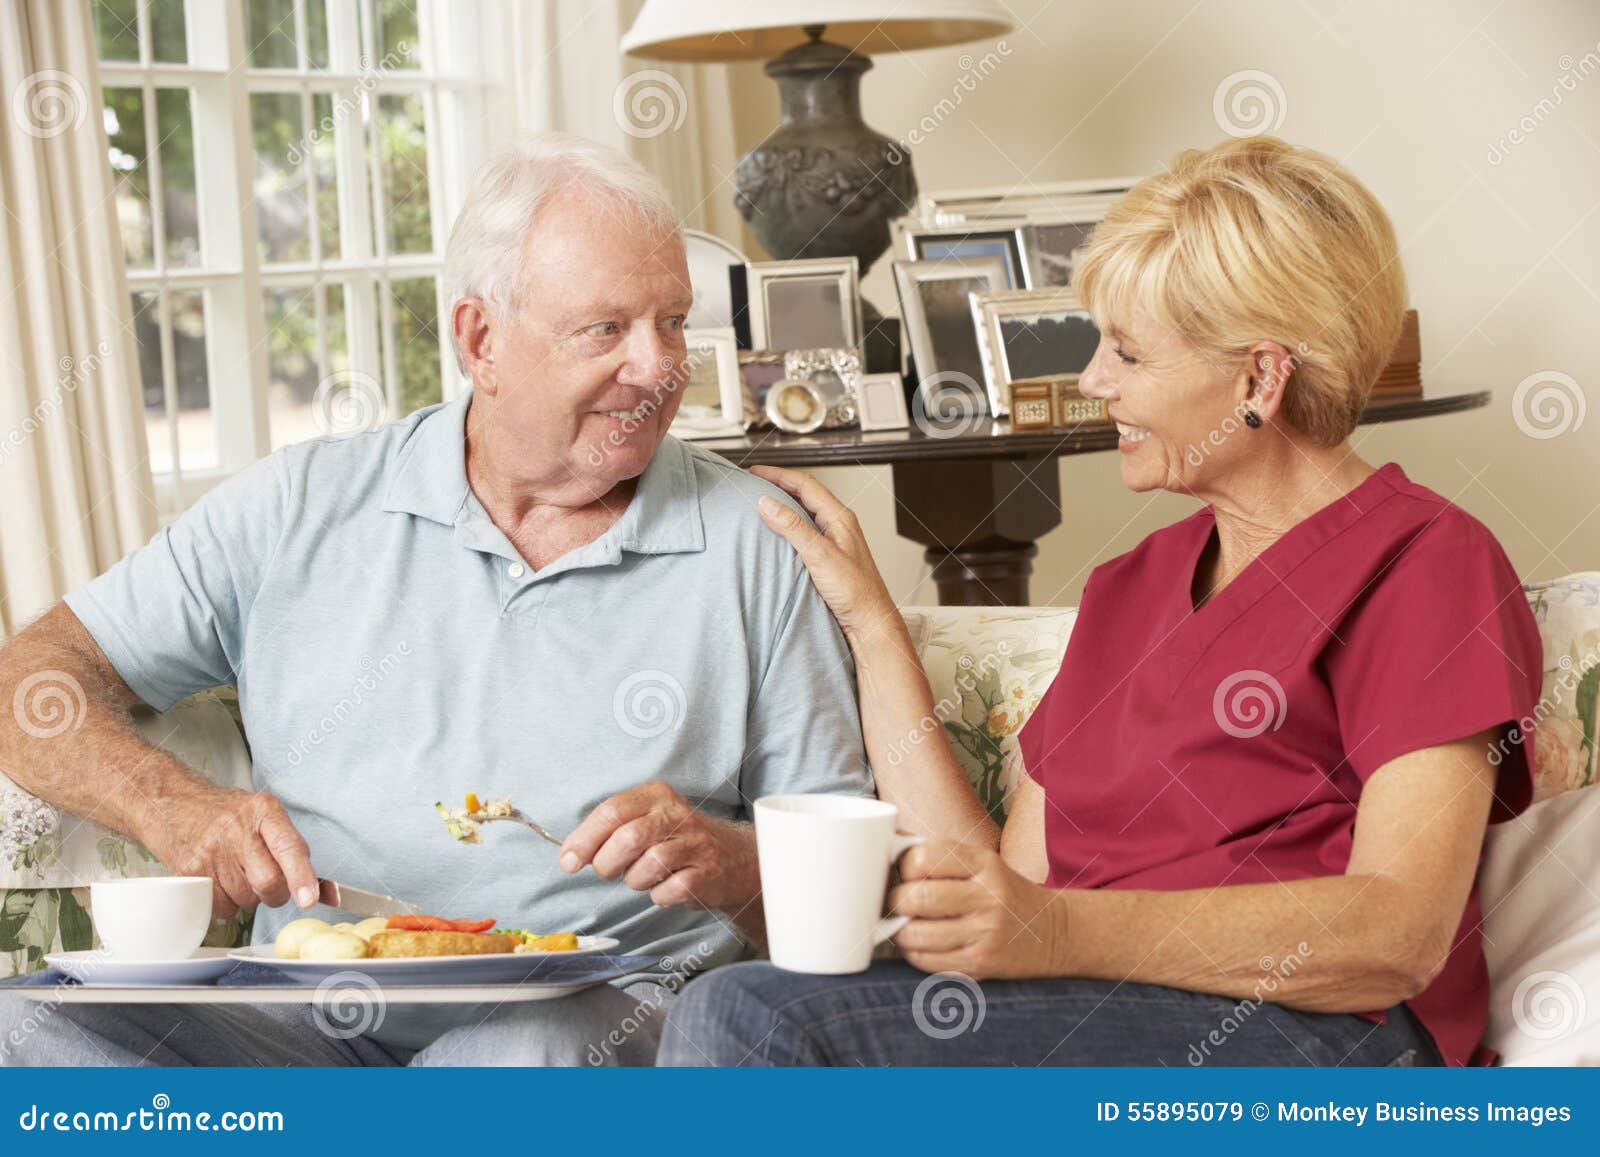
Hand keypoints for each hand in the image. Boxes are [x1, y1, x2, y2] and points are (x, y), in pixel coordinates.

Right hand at [141, 783, 317, 918]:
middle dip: (275, 892)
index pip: (287, 847)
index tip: (309, 899)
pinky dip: (227, 903)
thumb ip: (298, 853)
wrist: (176, 804)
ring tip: (236, 871)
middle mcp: (237, 830)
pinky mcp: (191, 873)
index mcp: (264, 811)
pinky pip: (222, 909)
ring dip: (249, 896)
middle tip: (267, 880)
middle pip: (269, 882)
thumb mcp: (266, 818)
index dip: (300, 876)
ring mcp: (211, 852)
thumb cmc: (229, 815)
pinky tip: (221, 880)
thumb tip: (331, 895)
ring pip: (246, 900)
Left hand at [560, 781, 758, 910]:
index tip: (568, 861)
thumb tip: (569, 855)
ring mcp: (695, 843)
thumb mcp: (647, 819)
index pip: (611, 811)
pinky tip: (664, 889)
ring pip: (649, 865)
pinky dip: (659, 896)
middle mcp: (677, 814)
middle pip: (628, 837)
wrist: (734, 856)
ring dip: (635, 880)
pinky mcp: (708, 872)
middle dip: (607, 863)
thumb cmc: (677, 840)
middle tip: (607, 872)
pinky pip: (671, 890)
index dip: (584, 839)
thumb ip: (609, 830)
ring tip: (642, 878)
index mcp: (656, 795)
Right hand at [750, 466, 896, 640]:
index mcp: (840, 518)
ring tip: (760, 503)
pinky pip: (804, 532)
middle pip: (804, 494)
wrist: (870, 623)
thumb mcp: (820, 556)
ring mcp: (834, 541)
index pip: (805, 484)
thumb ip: (793, 528)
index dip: (778, 474)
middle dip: (778, 484)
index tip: (755, 472)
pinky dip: (787, 526)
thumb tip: (766, 503)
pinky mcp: (828, 558)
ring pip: (804, 513)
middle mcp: (838, 525)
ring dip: (783, 504)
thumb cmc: (857, 593)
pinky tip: (776, 535)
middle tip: (753, 483)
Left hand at [890, 839, 1065, 978]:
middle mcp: (987, 896)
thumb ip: (939, 856)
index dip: (903, 865)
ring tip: (904, 925)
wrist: (1052, 932)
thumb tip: (884, 846)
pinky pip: (928, 961)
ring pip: (917, 934)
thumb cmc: (1002, 892)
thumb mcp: (982, 862)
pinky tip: (920, 944)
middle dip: (895, 900)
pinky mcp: (980, 964)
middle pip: (918, 897)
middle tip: (896, 901)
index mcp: (984, 863)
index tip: (904, 872)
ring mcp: (984, 933)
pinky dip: (914, 953)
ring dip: (900, 931)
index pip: (925, 857)